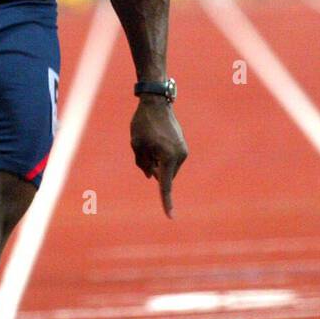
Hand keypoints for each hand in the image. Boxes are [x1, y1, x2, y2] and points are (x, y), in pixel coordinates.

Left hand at [130, 96, 187, 217]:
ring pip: (167, 168)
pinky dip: (162, 157)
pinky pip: (171, 160)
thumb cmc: (143, 124)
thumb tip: (151, 176)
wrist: (157, 102)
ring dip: (157, 163)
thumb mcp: (136, 145)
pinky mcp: (183, 146)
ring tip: (149, 142)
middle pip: (164, 175)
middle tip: (144, 151)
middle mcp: (179, 156)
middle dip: (153, 170)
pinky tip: (154, 141)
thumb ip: (142, 164)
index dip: (166, 202)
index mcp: (167, 157)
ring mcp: (183, 151)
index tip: (170, 217)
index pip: (165, 185)